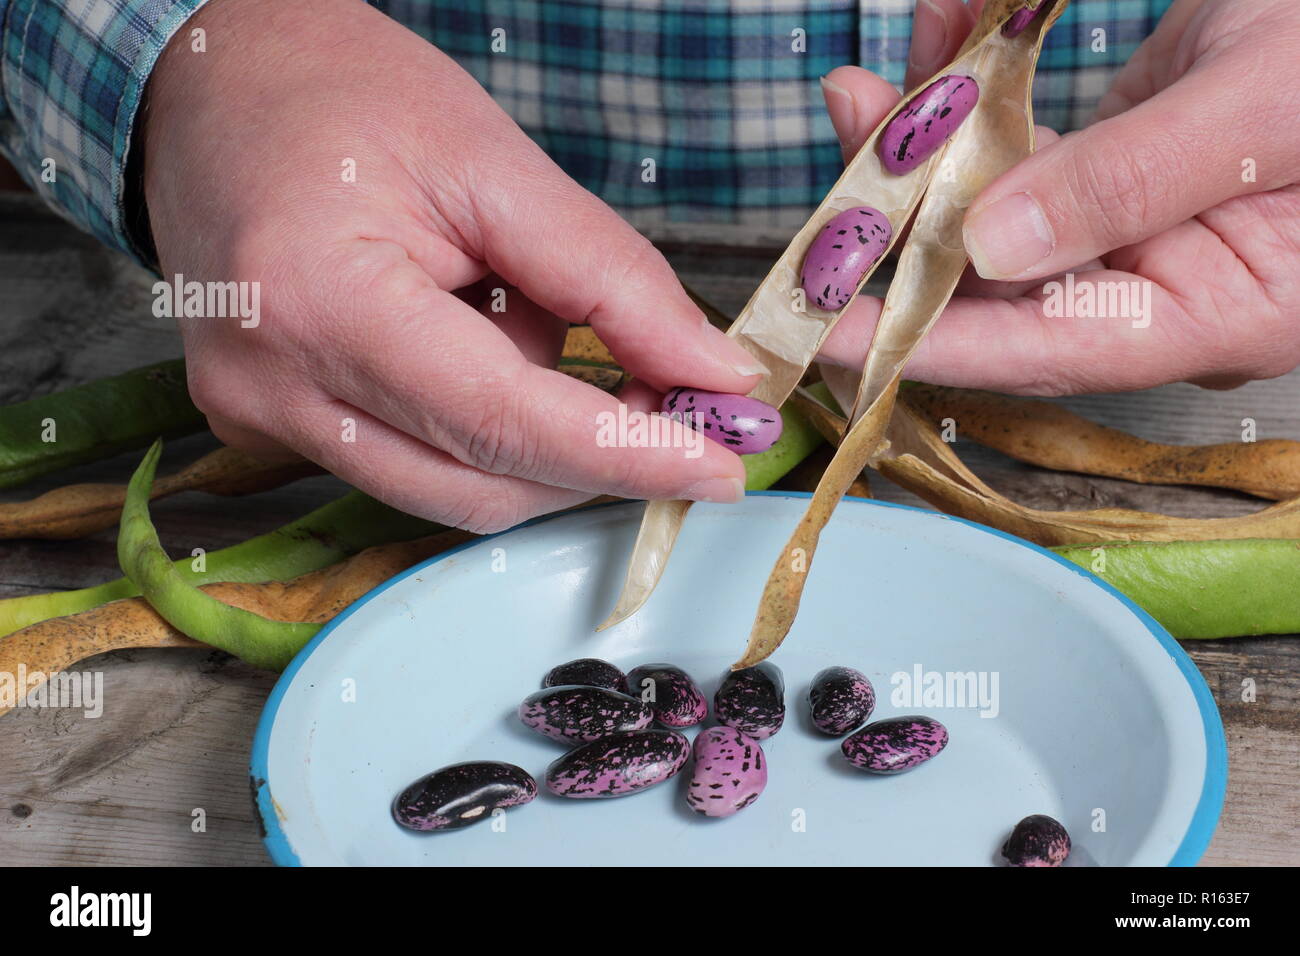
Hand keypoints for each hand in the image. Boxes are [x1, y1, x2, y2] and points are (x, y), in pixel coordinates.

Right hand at [143, 0, 763, 531]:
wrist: (214, 84)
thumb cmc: (344, 94)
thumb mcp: (493, 162)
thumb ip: (609, 277)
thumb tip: (708, 372)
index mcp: (322, 301)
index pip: (502, 423)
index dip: (626, 455)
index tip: (721, 465)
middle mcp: (274, 386)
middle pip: (481, 484)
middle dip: (595, 459)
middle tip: (670, 399)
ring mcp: (259, 418)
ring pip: (450, 494)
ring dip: (538, 444)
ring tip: (543, 328)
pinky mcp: (266, 426)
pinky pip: (411, 467)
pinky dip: (482, 430)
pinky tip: (484, 345)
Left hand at [818, 0, 1299, 393]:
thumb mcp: (1264, 112)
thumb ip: (1131, 184)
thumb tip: (990, 245)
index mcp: (1218, 312)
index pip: (1046, 349)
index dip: (928, 340)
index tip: (827, 330)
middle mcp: (1165, 285)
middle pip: (1002, 283)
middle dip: (908, 226)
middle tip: (833, 180)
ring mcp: (1138, 225)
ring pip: (1001, 209)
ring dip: (931, 146)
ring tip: (866, 90)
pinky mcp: (1120, 166)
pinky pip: (1030, 144)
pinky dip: (983, 95)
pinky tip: (943, 41)